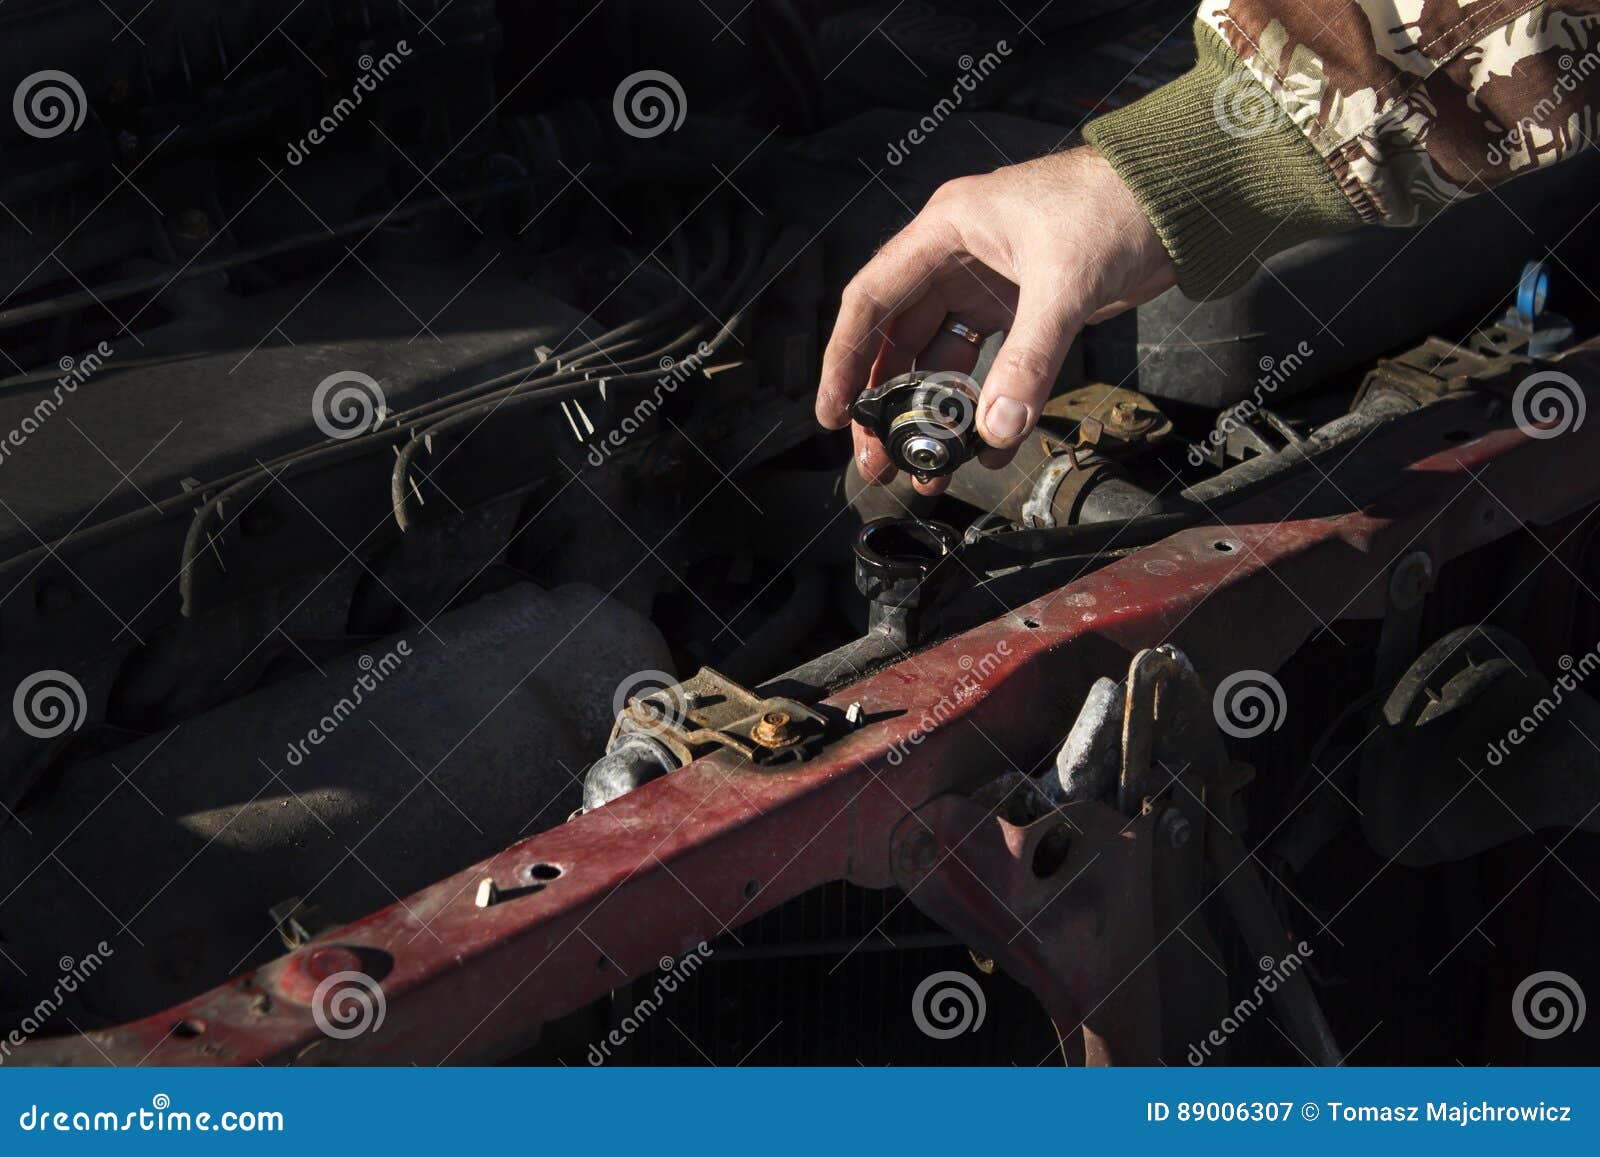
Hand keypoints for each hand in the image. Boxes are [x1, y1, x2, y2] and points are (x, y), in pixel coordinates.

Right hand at [815, 146, 1174, 493]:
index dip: (845, 359)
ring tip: (926, 465)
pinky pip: (987, 363)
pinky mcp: (1021, 306)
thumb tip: (1000, 429)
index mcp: (946, 230)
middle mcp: (956, 256)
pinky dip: (983, 403)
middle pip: (899, 339)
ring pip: (940, 357)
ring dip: (932, 411)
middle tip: (880, 459)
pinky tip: (984, 445)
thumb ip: (1030, 359)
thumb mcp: (1065, 284)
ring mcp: (988, 283)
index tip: (834, 412)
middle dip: (888, 403)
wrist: (1179, 195)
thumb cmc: (1116, 207)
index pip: (872, 300)